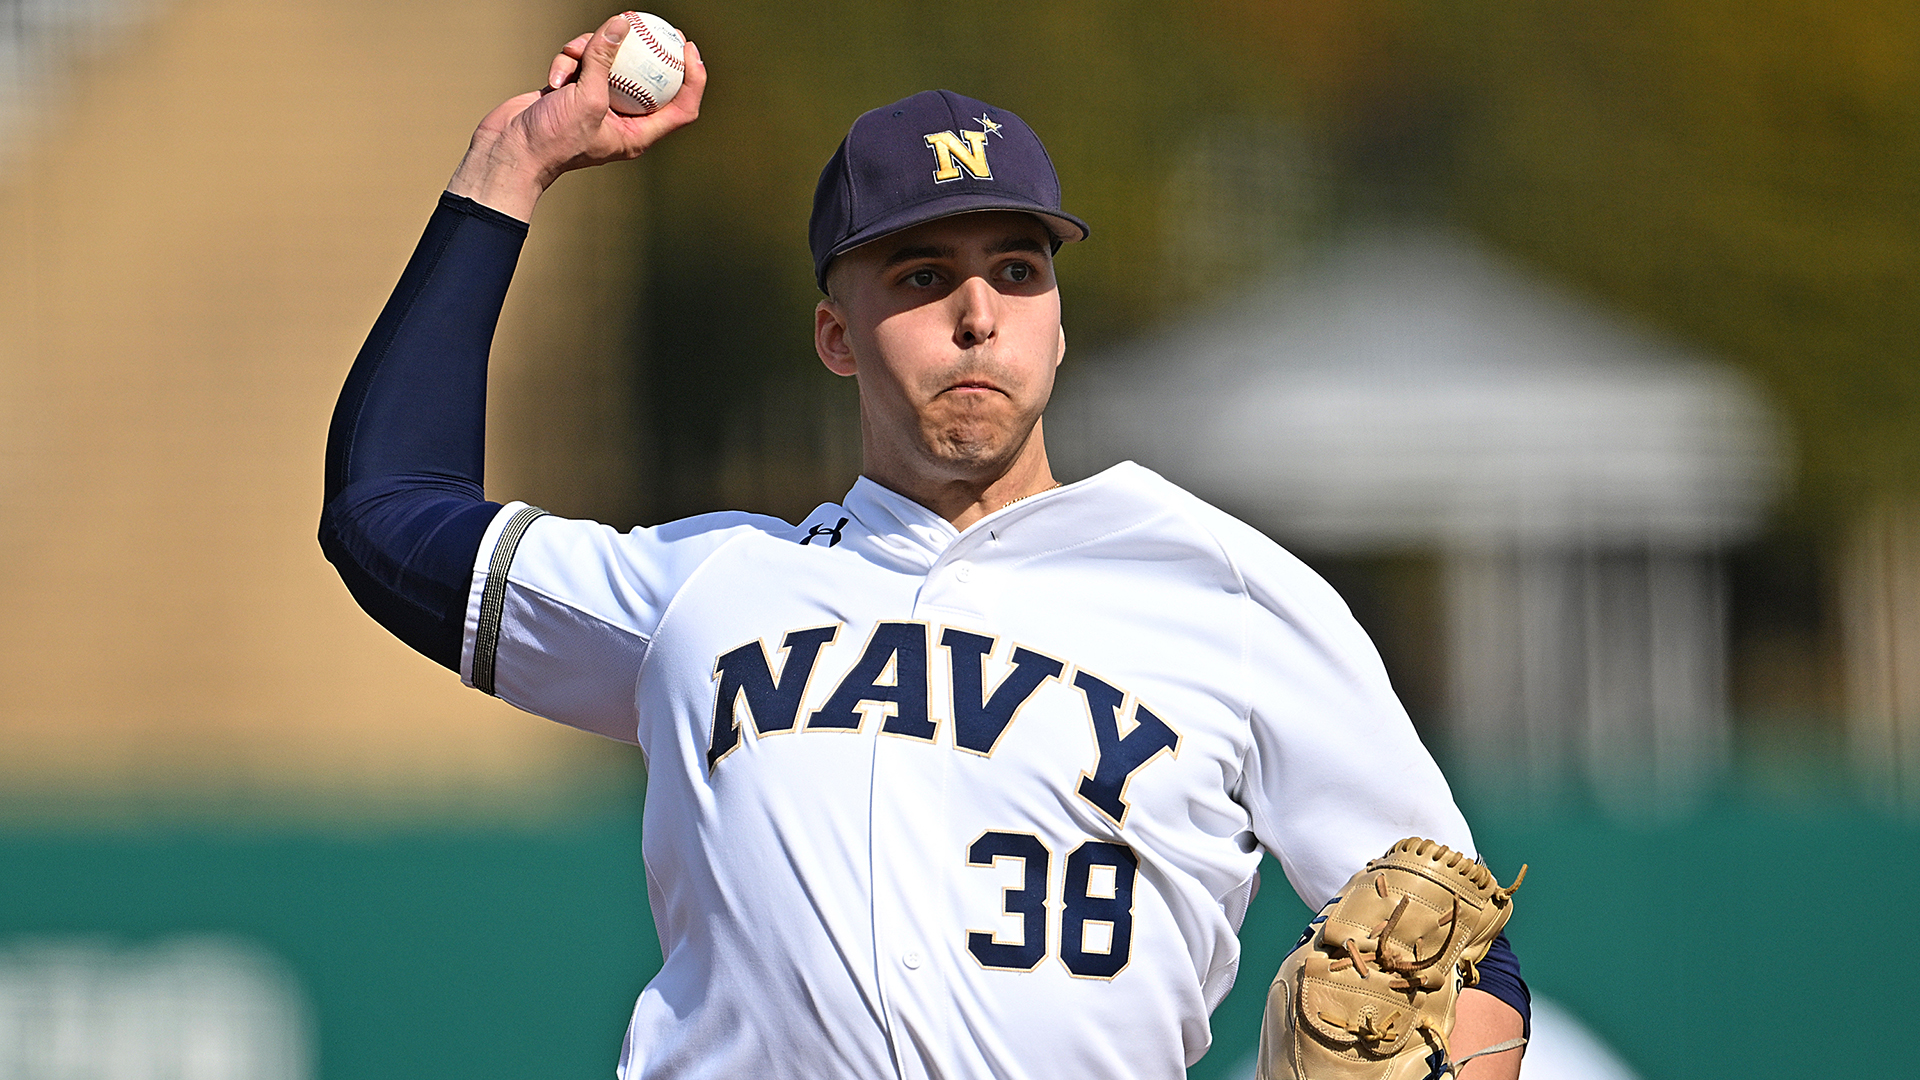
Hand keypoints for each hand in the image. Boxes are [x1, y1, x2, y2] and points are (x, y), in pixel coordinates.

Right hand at [447, 13, 705, 220]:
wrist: (510, 150)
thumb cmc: (553, 140)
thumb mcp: (586, 98)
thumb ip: (603, 59)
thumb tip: (621, 24)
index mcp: (638, 134)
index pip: (681, 108)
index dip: (693, 78)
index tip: (688, 48)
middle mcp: (622, 119)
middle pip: (646, 78)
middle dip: (645, 50)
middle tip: (652, 24)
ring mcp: (597, 103)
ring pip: (607, 62)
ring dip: (588, 51)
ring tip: (572, 56)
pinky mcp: (574, 91)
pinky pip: (581, 63)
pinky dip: (567, 63)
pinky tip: (553, 77)